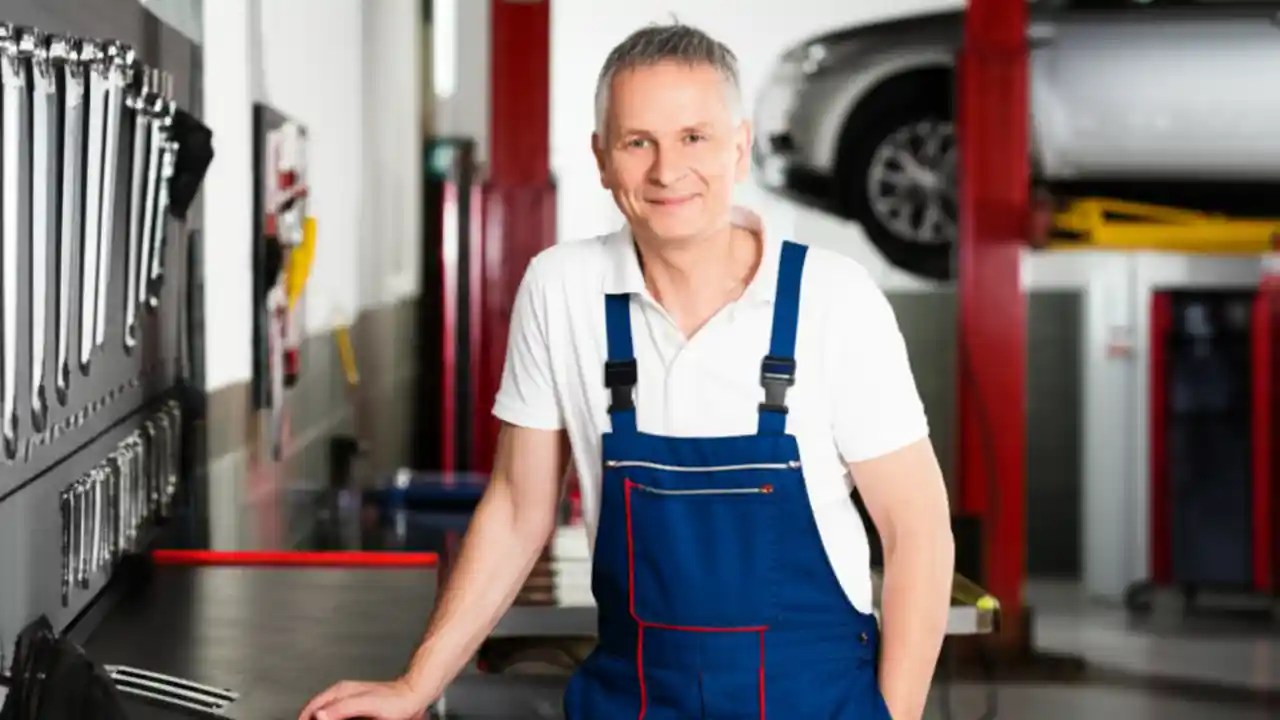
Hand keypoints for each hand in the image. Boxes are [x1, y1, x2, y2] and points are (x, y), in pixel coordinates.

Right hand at [296, 676, 433, 719]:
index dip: (305, 719)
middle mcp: (341, 697)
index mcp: (339, 692)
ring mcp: (349, 705)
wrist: (414, 696)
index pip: (312, 709)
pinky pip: (341, 719)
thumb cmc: (395, 699)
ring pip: (329, 717)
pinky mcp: (358, 712)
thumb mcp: (365, 703)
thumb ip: (341, 708)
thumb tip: (319, 715)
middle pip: (318, 713)